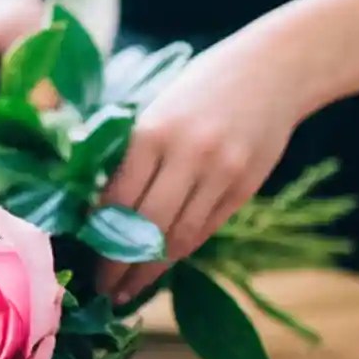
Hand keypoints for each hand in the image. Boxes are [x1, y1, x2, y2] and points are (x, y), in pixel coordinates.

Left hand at [96, 27, 319, 303]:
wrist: (273, 68)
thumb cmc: (197, 89)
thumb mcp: (154, 111)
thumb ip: (129, 158)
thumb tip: (95, 212)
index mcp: (152, 133)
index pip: (118, 200)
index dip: (100, 239)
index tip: (84, 262)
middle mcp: (188, 155)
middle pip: (148, 227)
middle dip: (121, 265)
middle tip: (103, 290)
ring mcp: (221, 172)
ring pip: (180, 236)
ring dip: (152, 270)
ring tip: (129, 290)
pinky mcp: (245, 186)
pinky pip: (206, 229)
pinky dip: (181, 252)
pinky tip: (162, 267)